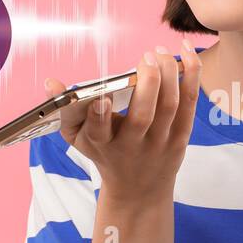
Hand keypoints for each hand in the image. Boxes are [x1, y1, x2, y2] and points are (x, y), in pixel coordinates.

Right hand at [43, 40, 201, 204]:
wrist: (138, 190)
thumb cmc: (106, 154)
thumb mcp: (80, 139)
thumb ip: (64, 111)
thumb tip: (51, 83)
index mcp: (103, 144)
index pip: (100, 131)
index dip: (100, 114)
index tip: (103, 95)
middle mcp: (133, 145)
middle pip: (143, 116)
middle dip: (147, 83)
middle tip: (146, 57)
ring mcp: (159, 143)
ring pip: (169, 106)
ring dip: (169, 74)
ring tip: (163, 52)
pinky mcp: (181, 138)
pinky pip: (189, 104)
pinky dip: (191, 76)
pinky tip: (189, 53)